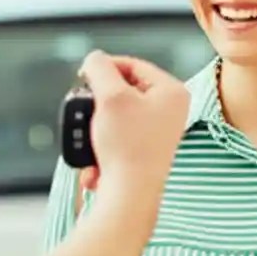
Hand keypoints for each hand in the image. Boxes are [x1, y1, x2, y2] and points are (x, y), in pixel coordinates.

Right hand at [74, 51, 188, 196]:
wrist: (131, 196)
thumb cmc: (127, 146)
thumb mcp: (110, 96)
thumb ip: (100, 68)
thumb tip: (94, 59)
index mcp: (173, 91)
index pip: (134, 64)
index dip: (105, 67)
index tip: (83, 76)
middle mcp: (171, 111)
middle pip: (125, 91)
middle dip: (99, 103)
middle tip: (85, 108)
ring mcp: (160, 134)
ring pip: (117, 117)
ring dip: (96, 128)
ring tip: (90, 141)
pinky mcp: (146, 153)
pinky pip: (117, 140)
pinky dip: (101, 149)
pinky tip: (96, 165)